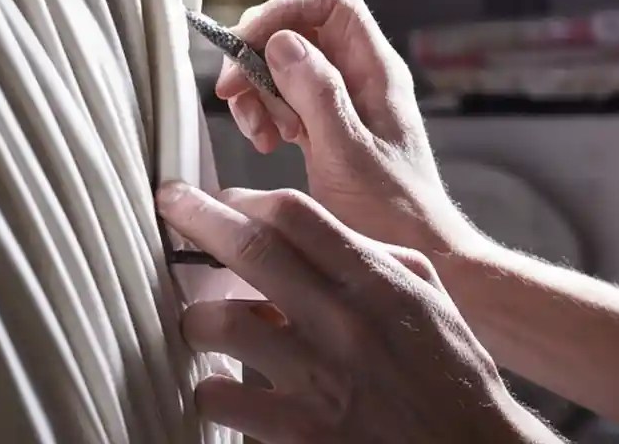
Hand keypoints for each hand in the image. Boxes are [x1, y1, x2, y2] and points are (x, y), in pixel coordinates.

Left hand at [157, 183, 549, 442]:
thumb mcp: (425, 295)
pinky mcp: (297, 432)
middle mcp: (342, 322)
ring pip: (218, 323)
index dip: (245, 197)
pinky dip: (209, 388)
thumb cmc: (448, 372)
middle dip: (196, 217)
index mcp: (375, 282)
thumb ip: (368, 256)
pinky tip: (219, 386)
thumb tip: (307, 230)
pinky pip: (219, 397)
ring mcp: (317, 378)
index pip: (294, 214)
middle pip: (249, 248)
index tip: (224, 199)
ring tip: (202, 322)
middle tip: (170, 203)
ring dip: (198, 317)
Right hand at [216, 0, 483, 257]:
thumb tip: (281, 42)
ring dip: (259, 91)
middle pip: (301, 32)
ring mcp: (346, 101)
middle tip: (233, 95)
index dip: (285, 9)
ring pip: (287, 66)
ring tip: (259, 133)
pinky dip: (268, 114)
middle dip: (259, 56)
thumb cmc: (392, 214)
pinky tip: (268, 144)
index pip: (331, 3)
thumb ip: (316, 94)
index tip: (246, 45)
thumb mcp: (348, 153)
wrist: (418, 257)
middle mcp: (362, 76)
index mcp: (377, 70)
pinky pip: (288, 100)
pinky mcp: (329, 127)